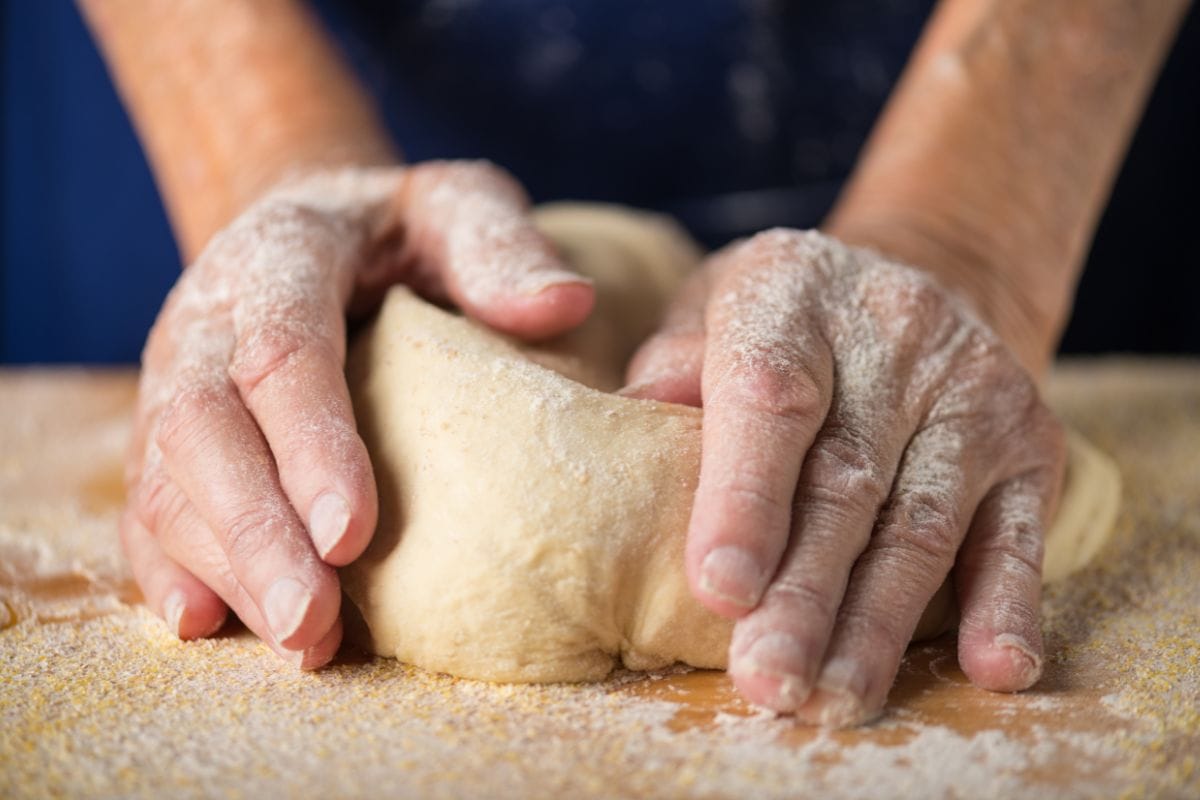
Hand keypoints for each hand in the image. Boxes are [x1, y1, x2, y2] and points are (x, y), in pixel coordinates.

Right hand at [122, 161, 593, 666]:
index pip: (281, 352)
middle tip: (313, 622)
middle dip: (256, 534)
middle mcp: (206, 319)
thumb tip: (564, 307)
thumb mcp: (455, 205)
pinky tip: (208, 624)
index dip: (310, 443)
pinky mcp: (165, 433)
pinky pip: (147, 504)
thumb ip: (499, 246)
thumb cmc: (401, 228)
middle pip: (203, 429)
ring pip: (167, 481)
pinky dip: (169, 567)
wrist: (318, 225)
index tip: (353, 533)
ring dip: (227, 567)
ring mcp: (173, 379)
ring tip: (296, 643)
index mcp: (279, 253)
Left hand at [624, 229, 1064, 725]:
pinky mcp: (1031, 442)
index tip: (720, 590)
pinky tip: (990, 668)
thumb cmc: (786, 319)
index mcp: (793, 295)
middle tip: (767, 681)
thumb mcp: (715, 310)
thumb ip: (674, 370)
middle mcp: (894, 335)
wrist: (931, 273)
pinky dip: (1005, 603)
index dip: (745, 497)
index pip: (771, 398)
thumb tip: (632, 443)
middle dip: (804, 595)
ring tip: (834, 699)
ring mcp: (973, 390)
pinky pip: (1018, 532)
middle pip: (846, 481)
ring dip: (878, 624)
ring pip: (922, 523)